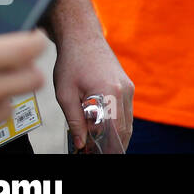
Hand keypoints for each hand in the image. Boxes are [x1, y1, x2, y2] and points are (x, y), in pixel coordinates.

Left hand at [52, 26, 133, 150]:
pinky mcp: (126, 85)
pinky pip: (126, 110)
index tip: (97, 155)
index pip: (114, 130)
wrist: (83, 37)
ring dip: (118, 135)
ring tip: (103, 147)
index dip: (108, 147)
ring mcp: (128, 87)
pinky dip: (118, 123)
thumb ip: (74, 121)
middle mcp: (124, 90)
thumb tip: (81, 143)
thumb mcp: (65, 94)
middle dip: (115, 145)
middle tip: (101, 154)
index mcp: (109, 92)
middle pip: (125, 128)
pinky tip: (106, 131)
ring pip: (128, 120)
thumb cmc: (72, 62)